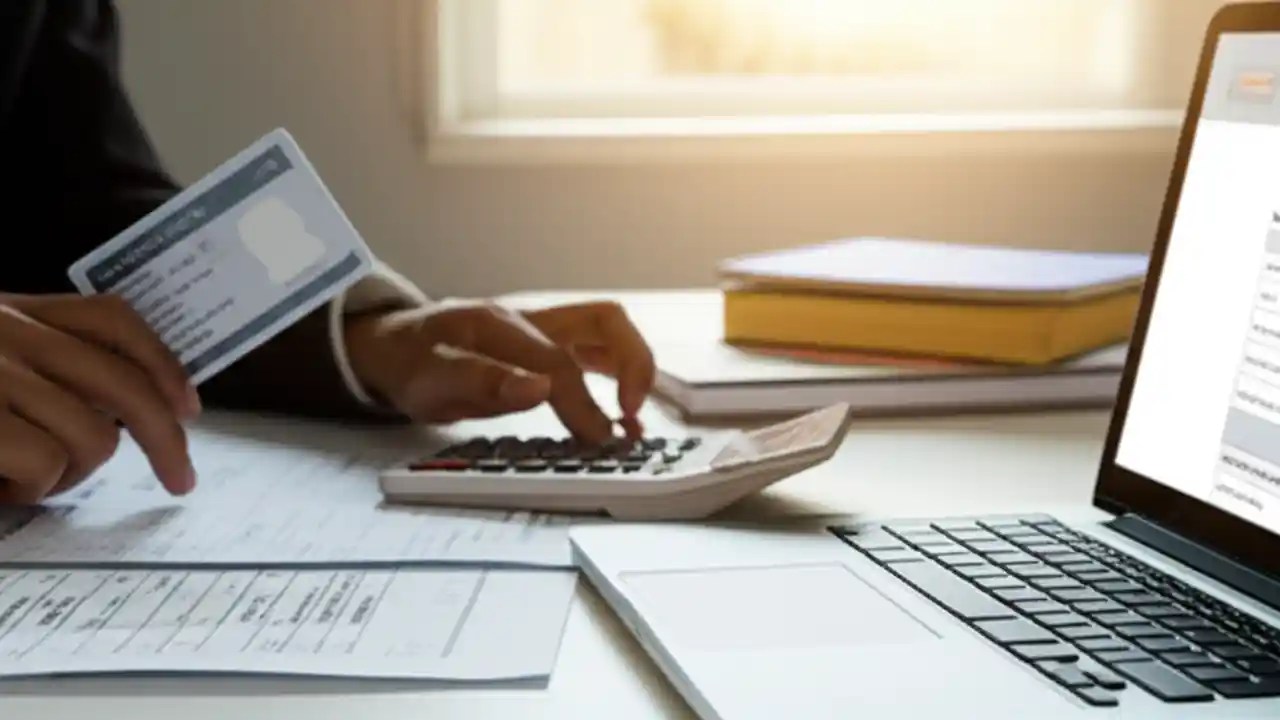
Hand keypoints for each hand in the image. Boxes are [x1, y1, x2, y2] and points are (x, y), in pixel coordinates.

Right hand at [0, 294, 200, 503]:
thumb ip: (42, 372)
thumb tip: (128, 411)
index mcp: (10, 313)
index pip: (111, 318)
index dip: (162, 363)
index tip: (189, 408)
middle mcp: (4, 330)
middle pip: (125, 384)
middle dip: (165, 440)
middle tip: (181, 480)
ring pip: (93, 436)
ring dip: (68, 475)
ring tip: (18, 482)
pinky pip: (45, 463)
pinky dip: (31, 489)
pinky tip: (0, 488)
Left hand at [344, 300, 655, 442]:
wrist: (388, 346)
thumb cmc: (409, 363)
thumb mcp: (429, 381)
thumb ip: (483, 383)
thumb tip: (539, 389)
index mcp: (499, 325)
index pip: (560, 362)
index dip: (584, 404)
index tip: (599, 440)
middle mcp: (529, 318)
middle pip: (605, 321)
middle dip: (632, 365)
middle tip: (631, 414)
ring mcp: (540, 326)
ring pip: (607, 329)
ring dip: (631, 367)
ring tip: (633, 416)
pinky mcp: (546, 341)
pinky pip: (595, 347)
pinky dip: (616, 374)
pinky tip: (618, 410)